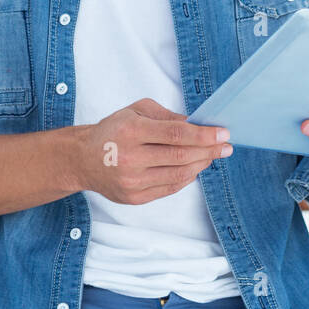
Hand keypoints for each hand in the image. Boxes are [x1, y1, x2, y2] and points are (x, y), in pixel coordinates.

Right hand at [75, 98, 231, 204]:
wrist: (82, 159)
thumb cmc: (112, 130)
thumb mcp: (136, 111)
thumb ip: (167, 116)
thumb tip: (197, 125)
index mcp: (131, 131)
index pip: (176, 134)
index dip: (203, 135)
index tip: (223, 133)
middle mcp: (130, 158)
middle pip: (181, 156)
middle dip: (209, 151)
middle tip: (225, 146)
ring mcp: (132, 181)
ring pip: (178, 175)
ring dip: (200, 165)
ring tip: (212, 156)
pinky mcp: (134, 198)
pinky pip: (170, 188)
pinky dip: (186, 178)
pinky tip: (194, 167)